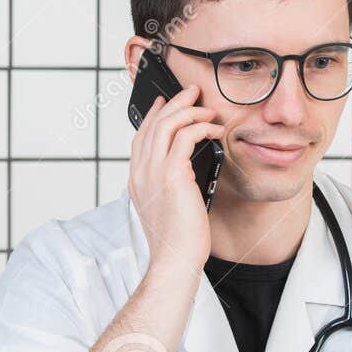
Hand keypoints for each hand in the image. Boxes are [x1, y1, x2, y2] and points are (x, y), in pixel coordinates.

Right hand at [128, 85, 223, 277]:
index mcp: (137, 179)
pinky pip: (186, 136)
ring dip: (190, 110)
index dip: (153, 114)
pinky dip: (201, 127)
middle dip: (174, 102)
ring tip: (207, 109)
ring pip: (168, 124)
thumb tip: (185, 169)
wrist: (174, 260)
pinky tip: (214, 130)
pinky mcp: (172, 175)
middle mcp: (140, 172)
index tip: (165, 101)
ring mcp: (153, 172)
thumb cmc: (177, 240)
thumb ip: (167, 185)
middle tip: (192, 92)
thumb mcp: (166, 207)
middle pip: (154, 123)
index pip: (141, 136)